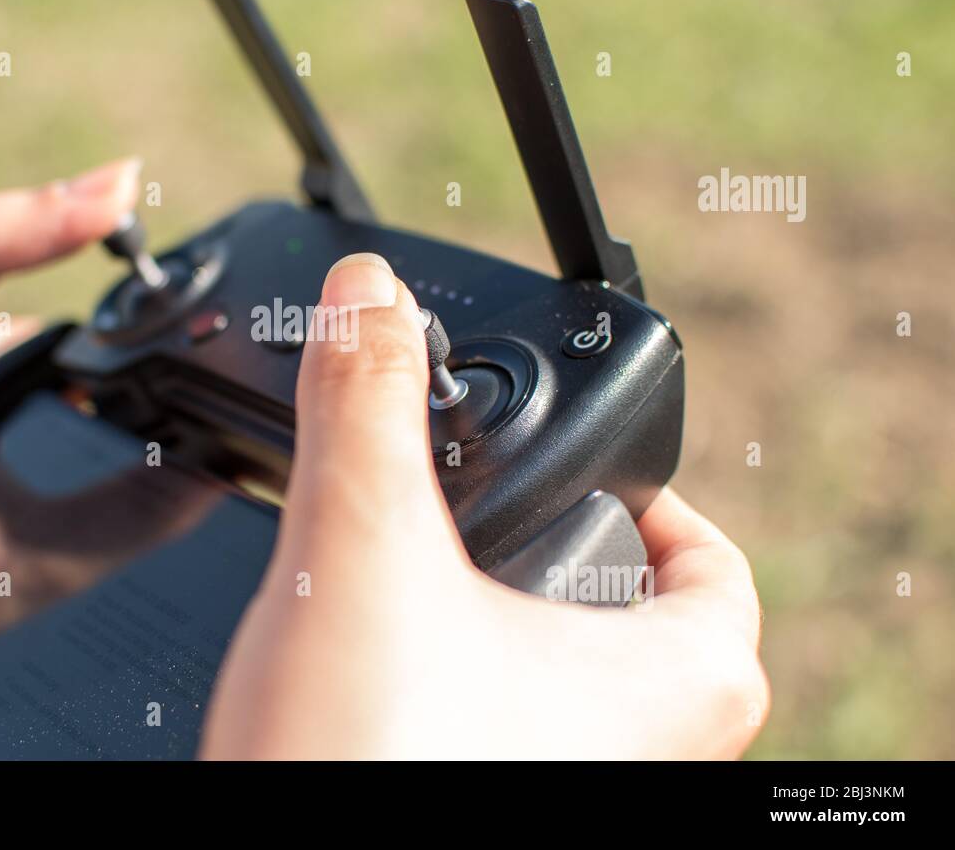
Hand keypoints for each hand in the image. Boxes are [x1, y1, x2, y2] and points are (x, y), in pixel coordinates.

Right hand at [203, 252, 769, 758]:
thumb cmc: (363, 769)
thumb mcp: (363, 556)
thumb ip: (365, 410)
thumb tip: (368, 295)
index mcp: (666, 689)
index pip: (719, 574)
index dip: (667, 502)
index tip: (597, 468)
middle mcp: (639, 754)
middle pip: (647, 625)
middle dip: (572, 556)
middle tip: (494, 512)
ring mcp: (564, 782)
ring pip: (569, 685)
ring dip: (507, 620)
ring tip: (424, 575)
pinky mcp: (484, 788)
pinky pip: (505, 725)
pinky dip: (461, 677)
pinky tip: (376, 658)